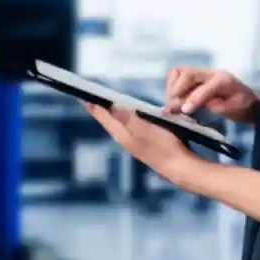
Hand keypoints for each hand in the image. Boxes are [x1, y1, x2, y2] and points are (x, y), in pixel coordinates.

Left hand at [83, 103, 198, 183]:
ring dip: (109, 113)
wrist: (179, 167)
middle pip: (106, 120)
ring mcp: (133, 142)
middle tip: (89, 95)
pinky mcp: (142, 143)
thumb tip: (112, 105)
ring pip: (116, 124)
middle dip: (98, 107)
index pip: (102, 116)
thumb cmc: (164, 147)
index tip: (80, 92)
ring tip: (103, 102)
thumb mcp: (146, 129)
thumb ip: (128, 118)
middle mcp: (124, 138)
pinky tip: (127, 115)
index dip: (91, 103)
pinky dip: (122, 118)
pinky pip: (127, 126)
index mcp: (122, 134)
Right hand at [164, 66, 259, 123]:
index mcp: (224, 80)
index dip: (193, 99)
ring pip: (180, 71)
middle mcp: (212, 73)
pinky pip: (180, 76)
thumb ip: (211, 106)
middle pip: (187, 73)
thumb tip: (186, 107)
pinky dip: (172, 86)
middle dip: (177, 90)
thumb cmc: (243, 107)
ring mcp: (204, 73)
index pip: (204, 86)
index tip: (184, 111)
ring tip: (172, 103)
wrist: (250, 103)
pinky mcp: (198, 78)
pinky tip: (174, 100)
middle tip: (172, 107)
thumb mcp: (231, 110)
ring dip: (172, 87)